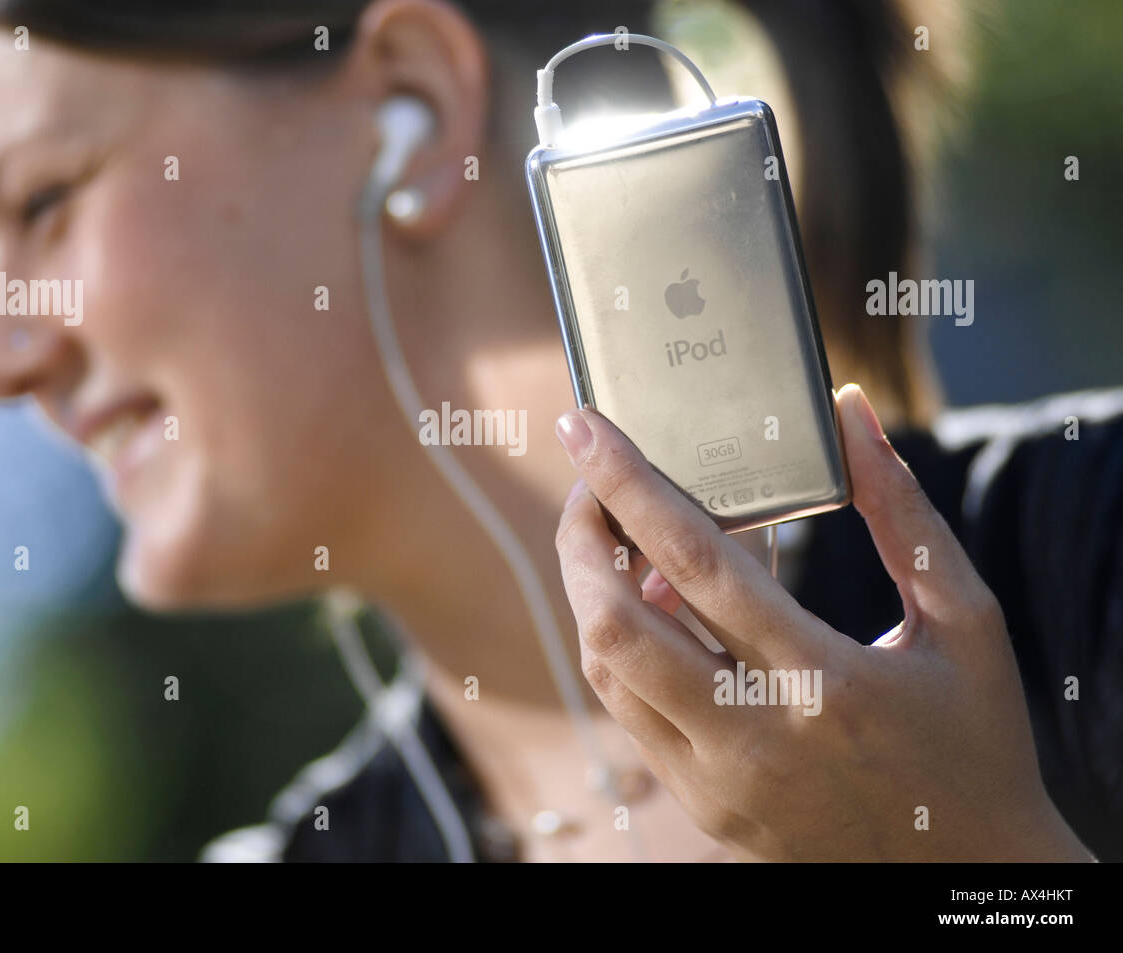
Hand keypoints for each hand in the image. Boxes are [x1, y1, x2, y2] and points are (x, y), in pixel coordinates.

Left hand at [553, 384, 1092, 860]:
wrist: (966, 872)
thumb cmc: (974, 739)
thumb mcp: (964, 620)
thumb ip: (901, 512)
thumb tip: (849, 410)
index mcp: (824, 680)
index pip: (696, 563)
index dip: (629, 486)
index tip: (583, 427)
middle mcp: (756, 736)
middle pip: (617, 626)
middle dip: (580, 542)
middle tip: (589, 489)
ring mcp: (719, 782)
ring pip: (610, 674)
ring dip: (597, 597)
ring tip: (627, 545)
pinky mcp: (704, 808)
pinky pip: (631, 715)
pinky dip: (626, 651)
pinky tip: (660, 611)